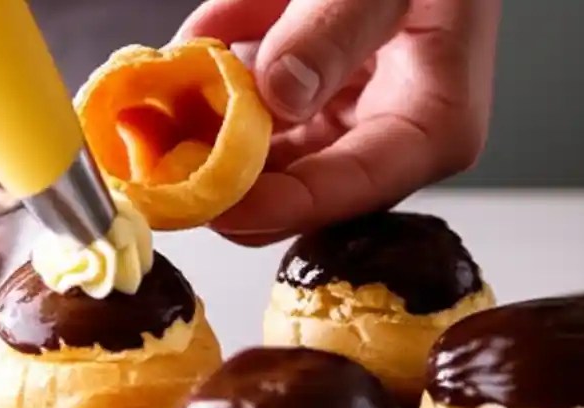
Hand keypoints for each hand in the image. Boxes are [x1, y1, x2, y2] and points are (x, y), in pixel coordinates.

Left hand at [177, 0, 500, 245]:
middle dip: (223, 172)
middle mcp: (383, 131)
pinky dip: (208, 76)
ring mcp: (336, 110)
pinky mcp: (300, 82)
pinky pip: (243, 97)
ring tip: (151, 108)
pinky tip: (182, 55)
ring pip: (255, 148)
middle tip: (161, 162)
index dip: (281, 205)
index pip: (354, 186)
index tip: (218, 206)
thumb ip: (336, 24)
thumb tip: (282, 91)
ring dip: (200, 127)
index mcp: (431, 124)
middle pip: (294, 185)